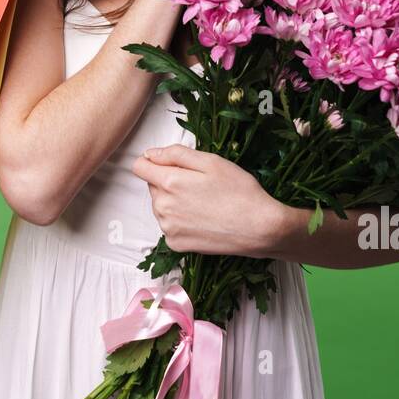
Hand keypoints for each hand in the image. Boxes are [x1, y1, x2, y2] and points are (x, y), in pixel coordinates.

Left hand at [133, 144, 281, 257]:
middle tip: (199, 184)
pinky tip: (203, 219)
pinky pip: (170, 225)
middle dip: (169, 181)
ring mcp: (168, 229)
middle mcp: (162, 207)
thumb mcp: (211, 161)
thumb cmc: (239, 190)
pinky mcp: (176, 244)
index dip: (153, 161)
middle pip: (153, 186)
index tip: (169, 163)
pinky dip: (181, 221)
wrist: (259, 228)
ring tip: (204, 202)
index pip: (139, 167)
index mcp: (169, 183)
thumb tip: (150, 154)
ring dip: (174, 201)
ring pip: (161, 206)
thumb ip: (175, 154)